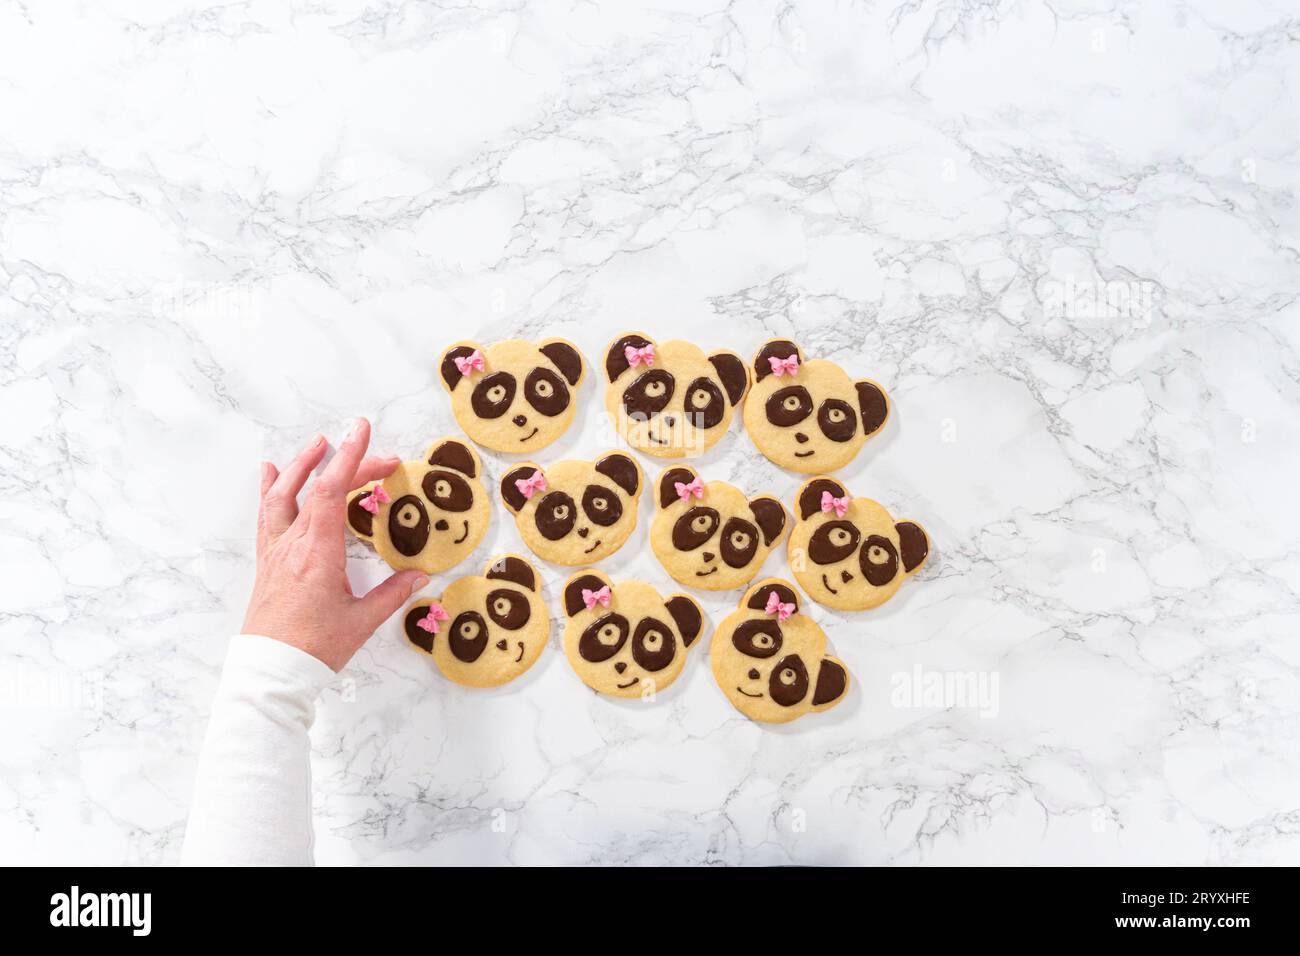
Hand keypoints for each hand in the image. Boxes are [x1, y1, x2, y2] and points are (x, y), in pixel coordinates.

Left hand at [243, 418, 428, 670]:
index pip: (332, 491)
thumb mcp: (362, 621)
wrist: (270, 672)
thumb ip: (392, 594)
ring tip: (318, 442)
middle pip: (318, 489)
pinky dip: (271, 489)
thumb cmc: (314, 649)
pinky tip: (269, 472)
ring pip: (283, 495)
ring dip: (301, 465)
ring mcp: (277, 552)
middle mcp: (293, 544)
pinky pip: (267, 515)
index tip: (362, 429)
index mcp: (318, 553)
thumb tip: (421, 575)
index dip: (350, 457)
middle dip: (349, 465)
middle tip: (382, 457)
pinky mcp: (269, 562)